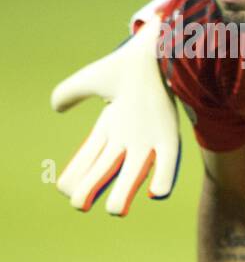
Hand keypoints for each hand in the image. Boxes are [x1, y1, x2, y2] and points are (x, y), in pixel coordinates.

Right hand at [51, 2, 179, 215]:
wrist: (156, 51)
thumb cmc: (125, 66)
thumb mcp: (90, 79)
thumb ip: (69, 92)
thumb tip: (56, 108)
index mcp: (109, 128)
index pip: (87, 157)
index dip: (75, 174)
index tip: (65, 189)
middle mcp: (128, 138)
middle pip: (106, 169)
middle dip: (91, 188)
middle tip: (80, 205)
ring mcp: (149, 140)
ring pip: (134, 172)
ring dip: (124, 192)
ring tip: (115, 210)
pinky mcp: (170, 137)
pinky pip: (167, 163)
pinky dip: (162, 179)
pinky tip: (155, 194)